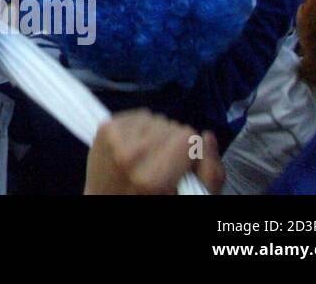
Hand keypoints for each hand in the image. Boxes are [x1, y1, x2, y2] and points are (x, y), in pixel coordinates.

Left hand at [85, 109, 223, 194]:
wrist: (108, 199)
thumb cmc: (151, 200)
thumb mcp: (190, 198)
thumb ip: (210, 175)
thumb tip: (206, 137)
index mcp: (152, 178)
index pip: (188, 137)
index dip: (192, 151)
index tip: (183, 167)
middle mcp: (130, 155)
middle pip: (171, 126)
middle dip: (173, 143)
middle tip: (162, 165)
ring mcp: (113, 139)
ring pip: (156, 118)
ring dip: (157, 134)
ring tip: (149, 156)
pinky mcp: (104, 127)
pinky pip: (138, 115)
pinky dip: (142, 128)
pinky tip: (137, 146)